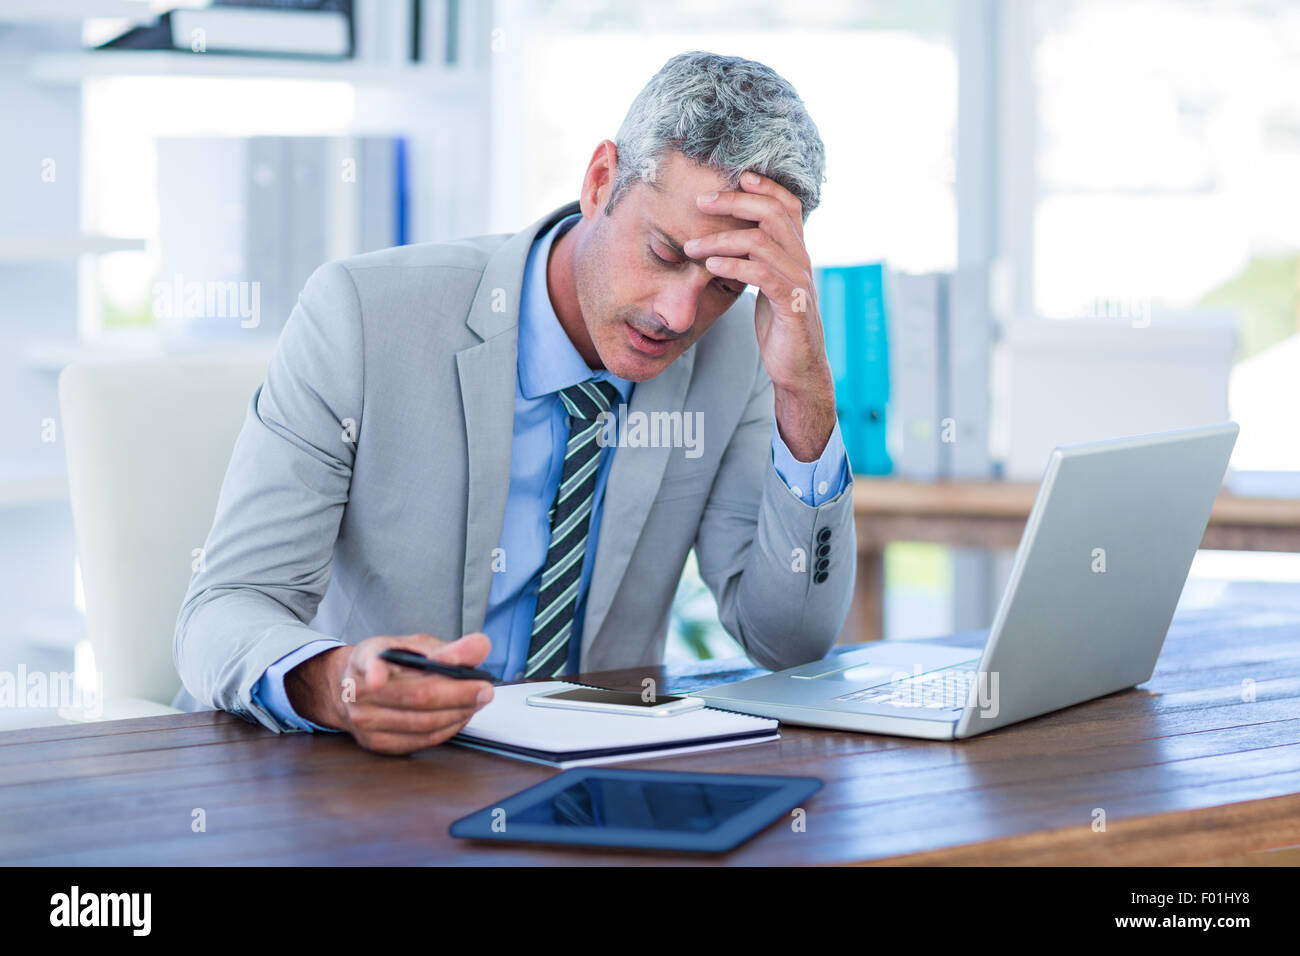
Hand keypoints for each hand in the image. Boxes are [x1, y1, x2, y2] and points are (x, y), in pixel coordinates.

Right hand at [286, 632, 494, 754]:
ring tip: (477, 701)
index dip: (375, 670)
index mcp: (366, 657)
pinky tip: (460, 715)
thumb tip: (480, 646)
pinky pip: (420, 740)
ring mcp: (364, 720)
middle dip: (457, 694)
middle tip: (485, 688)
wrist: (361, 687)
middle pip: (413, 696)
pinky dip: (447, 729)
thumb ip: (449, 648)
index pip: (369, 663)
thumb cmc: (394, 662)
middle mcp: (357, 691)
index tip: (379, 677)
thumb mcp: (417, 646)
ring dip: (457, 713)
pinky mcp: (376, 743)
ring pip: (421, 723)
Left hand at [685, 171, 836, 461]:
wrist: (798, 368)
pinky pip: (762, 275)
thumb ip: (756, 261)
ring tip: (691, 247)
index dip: (766, 186)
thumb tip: (728, 242)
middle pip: (773, 213)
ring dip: (720, 240)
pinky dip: (733, 266)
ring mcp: (799, 283)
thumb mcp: (767, 286)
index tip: (737, 177)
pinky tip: (710, 268)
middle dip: (734, 203)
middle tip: (701, 203)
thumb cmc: (779, 326)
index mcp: (796, 253)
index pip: (788, 205)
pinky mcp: (791, 306)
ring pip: (761, 243)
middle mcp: (802, 261)